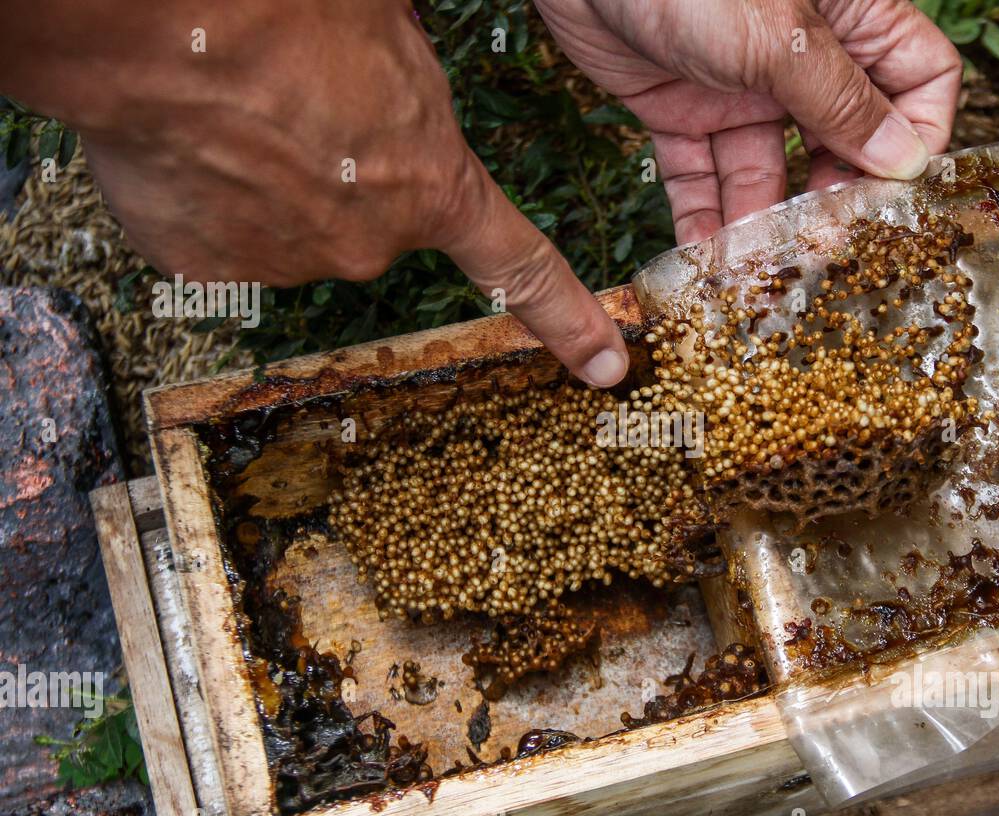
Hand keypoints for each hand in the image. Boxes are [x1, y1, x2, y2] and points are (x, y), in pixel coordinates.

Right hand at [0, 0, 629, 385]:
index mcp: (433, 184)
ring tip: (238, 104)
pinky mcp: (209, 267)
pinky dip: (207, 193)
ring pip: (290, 220)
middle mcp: (371, 242)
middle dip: (344, 168)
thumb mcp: (392, 22)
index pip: (520, 265)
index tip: (604, 366)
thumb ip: (411, 69)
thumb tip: (396, 62)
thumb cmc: (294, 4)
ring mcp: (289, 260)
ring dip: (271, 175)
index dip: (567, 319)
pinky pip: (219, 231)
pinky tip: (192, 135)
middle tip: (301, 98)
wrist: (164, 24)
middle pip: (370, 215)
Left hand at [536, 0, 960, 242]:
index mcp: (850, 18)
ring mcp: (738, 85)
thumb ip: (842, 101)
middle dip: (831, 198)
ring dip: (760, 222)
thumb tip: (904, 160)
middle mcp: (799, 56)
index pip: (917, 81)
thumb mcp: (780, 36)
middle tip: (821, 248)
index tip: (895, 194)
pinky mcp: (677, 107)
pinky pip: (698, 172)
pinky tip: (703, 258)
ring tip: (756, 272)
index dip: (915, 138)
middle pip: (839, 140)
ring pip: (764, 169)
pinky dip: (699, 215)